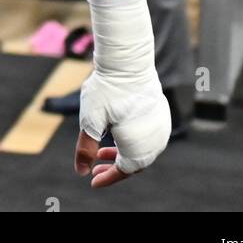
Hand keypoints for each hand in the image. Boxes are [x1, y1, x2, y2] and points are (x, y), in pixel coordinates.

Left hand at [74, 0, 170, 187]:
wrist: (128, 62)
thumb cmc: (106, 90)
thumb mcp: (90, 121)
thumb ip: (85, 148)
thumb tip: (81, 171)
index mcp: (138, 147)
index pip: (123, 171)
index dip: (107, 178)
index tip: (92, 181)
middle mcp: (155, 142)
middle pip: (135, 163)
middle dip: (113, 167)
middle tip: (94, 166)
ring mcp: (161, 129)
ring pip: (143, 150)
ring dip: (123, 154)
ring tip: (102, 151)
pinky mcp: (162, 116)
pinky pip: (148, 137)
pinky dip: (132, 141)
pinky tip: (117, 134)